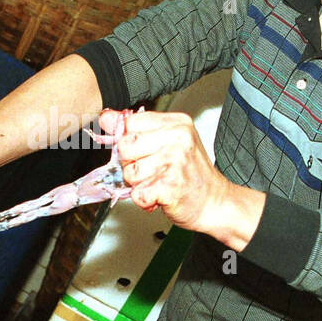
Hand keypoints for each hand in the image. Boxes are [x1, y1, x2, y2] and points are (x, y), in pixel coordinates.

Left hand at [102, 109, 263, 248]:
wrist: (215, 202)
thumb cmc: (190, 173)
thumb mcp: (167, 142)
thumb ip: (137, 129)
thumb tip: (106, 118)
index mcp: (177, 123)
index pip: (130, 122)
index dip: (127, 141)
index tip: (140, 152)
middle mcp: (179, 138)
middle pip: (125, 147)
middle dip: (131, 164)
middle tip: (152, 170)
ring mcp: (176, 162)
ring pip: (129, 172)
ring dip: (139, 184)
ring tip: (158, 183)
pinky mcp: (171, 187)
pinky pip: (138, 194)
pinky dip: (145, 200)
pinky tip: (160, 195)